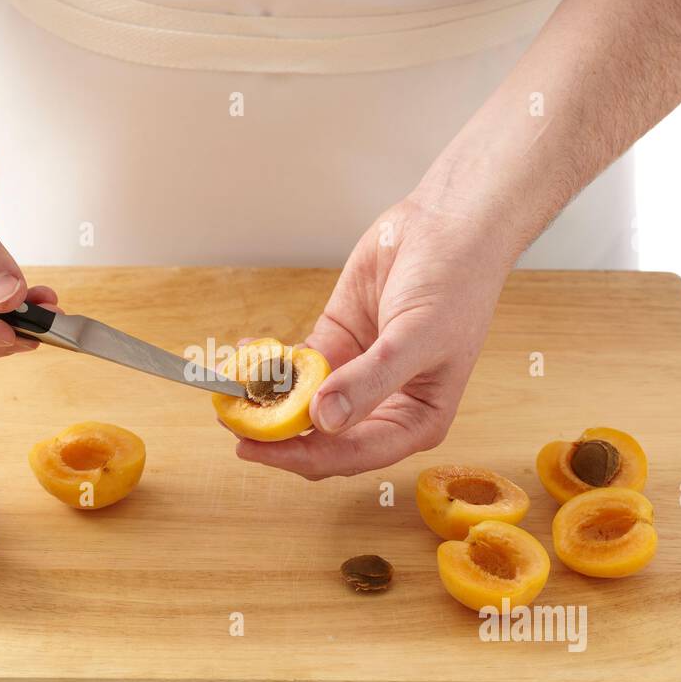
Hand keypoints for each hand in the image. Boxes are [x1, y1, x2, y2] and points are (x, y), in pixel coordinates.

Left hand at [234, 196, 513, 478]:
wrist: (446, 225)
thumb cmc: (454, 284)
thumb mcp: (417, 337)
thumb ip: (369, 381)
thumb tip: (325, 419)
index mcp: (416, 421)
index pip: (353, 454)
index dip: (302, 456)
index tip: (254, 447)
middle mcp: (382, 408)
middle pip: (321, 439)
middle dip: (276, 432)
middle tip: (230, 417)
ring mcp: (353, 379)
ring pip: (300, 406)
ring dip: (265, 401)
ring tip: (226, 389)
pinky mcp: (332, 347)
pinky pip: (293, 368)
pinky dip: (268, 365)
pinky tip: (245, 355)